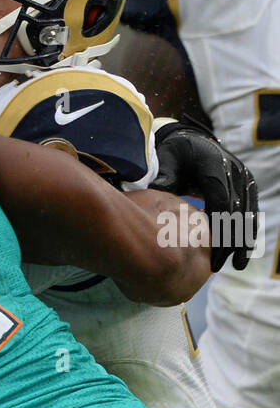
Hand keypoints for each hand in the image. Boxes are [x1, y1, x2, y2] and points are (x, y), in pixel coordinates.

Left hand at [152, 119, 258, 271]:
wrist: (191, 142)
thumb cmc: (175, 154)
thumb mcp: (168, 160)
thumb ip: (165, 176)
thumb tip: (159, 191)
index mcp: (216, 167)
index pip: (222, 201)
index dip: (218, 228)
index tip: (210, 250)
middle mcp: (236, 172)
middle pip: (237, 212)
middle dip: (230, 241)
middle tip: (218, 266)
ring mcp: (244, 179)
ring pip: (249, 215)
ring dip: (244, 241)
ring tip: (238, 265)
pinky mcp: (247, 187)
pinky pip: (250, 213)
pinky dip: (246, 233)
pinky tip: (240, 254)